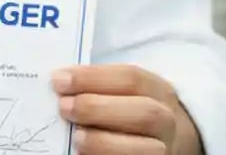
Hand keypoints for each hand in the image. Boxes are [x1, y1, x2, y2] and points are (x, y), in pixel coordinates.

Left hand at [53, 65, 201, 154]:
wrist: (158, 139)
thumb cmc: (128, 109)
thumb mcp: (123, 91)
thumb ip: (97, 86)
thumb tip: (59, 83)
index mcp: (158, 91)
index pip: (130, 78)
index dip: (93, 78)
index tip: (59, 80)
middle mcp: (166, 121)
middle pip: (143, 113)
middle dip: (98, 108)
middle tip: (64, 107)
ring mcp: (163, 149)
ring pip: (145, 149)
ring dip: (104, 142)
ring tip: (76, 137)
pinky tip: (83, 154)